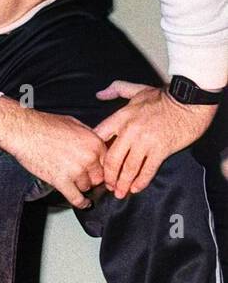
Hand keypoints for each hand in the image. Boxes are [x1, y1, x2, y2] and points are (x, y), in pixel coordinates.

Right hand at [0, 97, 105, 209]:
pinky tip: (83, 203)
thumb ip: (88, 136)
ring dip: (80, 185)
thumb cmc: (43, 125)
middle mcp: (89, 157)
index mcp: (94, 143)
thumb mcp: (73, 123)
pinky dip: (80, 202)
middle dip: (90, 177)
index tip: (98, 171)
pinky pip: (76, 198)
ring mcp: (75, 170)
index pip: (108, 162)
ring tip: (71, 179)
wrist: (23, 131)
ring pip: (86, 187)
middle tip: (81, 174)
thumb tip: (94, 145)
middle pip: (98, 177)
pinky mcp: (61, 181)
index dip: (101, 167)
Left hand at [93, 80, 214, 197]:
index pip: (99, 137)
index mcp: (121, 117)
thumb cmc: (163, 97)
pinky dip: (140, 181)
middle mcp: (130, 131)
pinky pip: (148, 169)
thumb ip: (116, 90)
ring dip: (122, 182)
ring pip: (129, 167)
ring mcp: (145, 142)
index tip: (92, 163)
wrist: (189, 102)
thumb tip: (99, 94)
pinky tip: (135, 188)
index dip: (94, 152)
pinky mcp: (161, 150)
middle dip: (107, 175)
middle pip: (112, 158)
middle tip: (105, 185)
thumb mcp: (136, 90)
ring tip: (118, 192)